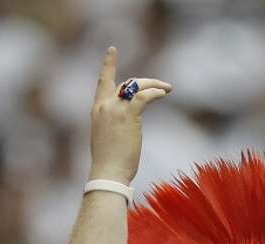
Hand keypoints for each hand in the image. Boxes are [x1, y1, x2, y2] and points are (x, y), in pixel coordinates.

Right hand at [88, 47, 171, 184]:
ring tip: (167, 89)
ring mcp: (115, 109)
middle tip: (161, 85)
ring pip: (136, 86)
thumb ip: (114, 125)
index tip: (112, 50)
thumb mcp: (108, 138)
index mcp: (97, 110)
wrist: (108, 172)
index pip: (102, 82)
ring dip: (154, 85)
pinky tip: (164, 94)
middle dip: (145, 81)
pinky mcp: (128, 115)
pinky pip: (143, 96)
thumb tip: (125, 127)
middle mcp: (104, 106)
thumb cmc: (110, 162)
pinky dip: (155, 93)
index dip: (108, 65)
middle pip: (125, 83)